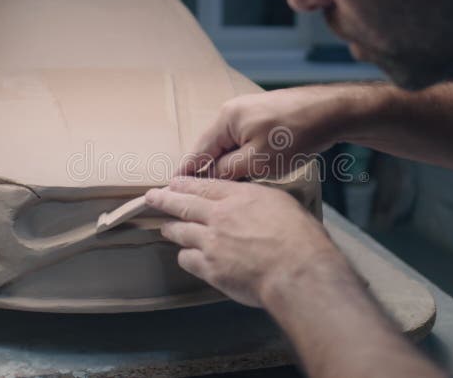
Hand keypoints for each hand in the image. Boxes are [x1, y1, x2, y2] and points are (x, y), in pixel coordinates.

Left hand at [145, 176, 352, 307]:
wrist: (297, 270)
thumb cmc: (300, 238)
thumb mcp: (282, 204)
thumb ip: (260, 200)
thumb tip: (252, 203)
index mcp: (239, 197)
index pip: (205, 186)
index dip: (186, 184)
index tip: (174, 182)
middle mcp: (220, 216)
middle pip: (184, 204)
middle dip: (164, 199)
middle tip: (152, 197)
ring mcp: (211, 242)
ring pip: (180, 232)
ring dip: (171, 229)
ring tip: (165, 228)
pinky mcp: (210, 269)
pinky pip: (187, 259)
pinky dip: (185, 256)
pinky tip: (187, 257)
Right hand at [178, 86, 346, 179]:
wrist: (332, 112)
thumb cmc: (296, 135)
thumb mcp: (258, 161)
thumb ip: (229, 171)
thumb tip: (209, 178)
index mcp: (225, 120)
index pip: (198, 152)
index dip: (187, 175)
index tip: (172, 192)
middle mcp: (232, 112)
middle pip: (212, 149)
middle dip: (210, 172)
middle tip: (201, 199)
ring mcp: (249, 113)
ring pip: (230, 147)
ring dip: (230, 167)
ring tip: (227, 190)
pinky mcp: (265, 118)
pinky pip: (245, 142)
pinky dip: (244, 158)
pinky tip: (249, 173)